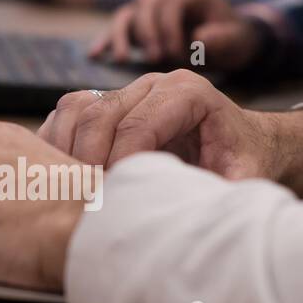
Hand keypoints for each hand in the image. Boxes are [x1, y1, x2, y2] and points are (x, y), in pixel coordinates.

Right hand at [40, 70, 302, 195]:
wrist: (244, 145)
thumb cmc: (244, 163)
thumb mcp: (244, 181)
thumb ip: (222, 192)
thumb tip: (191, 219)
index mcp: (188, 93)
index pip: (138, 124)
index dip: (121, 165)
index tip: (114, 200)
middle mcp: (154, 84)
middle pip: (101, 112)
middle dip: (88, 160)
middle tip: (88, 201)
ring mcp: (128, 89)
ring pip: (77, 107)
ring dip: (67, 150)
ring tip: (75, 190)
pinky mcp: (110, 101)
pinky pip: (69, 112)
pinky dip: (58, 142)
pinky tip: (65, 175)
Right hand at [88, 0, 265, 69]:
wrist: (228, 42)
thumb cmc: (233, 41)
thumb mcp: (236, 42)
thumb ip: (222, 39)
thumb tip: (199, 37)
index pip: (171, 0)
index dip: (170, 29)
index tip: (177, 58)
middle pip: (147, 3)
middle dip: (148, 33)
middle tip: (155, 60)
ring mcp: (152, 4)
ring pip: (129, 12)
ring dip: (123, 36)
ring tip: (122, 59)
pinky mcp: (140, 21)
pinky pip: (118, 24)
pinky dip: (107, 39)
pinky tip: (94, 55)